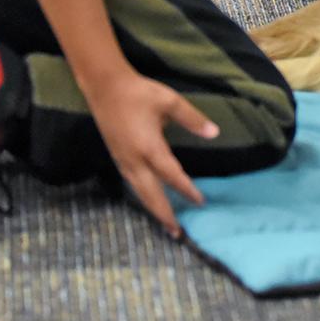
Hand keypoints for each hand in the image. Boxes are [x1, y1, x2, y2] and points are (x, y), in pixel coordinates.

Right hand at [84, 69, 218, 237]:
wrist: (105, 86)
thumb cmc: (139, 92)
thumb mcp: (170, 101)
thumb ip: (192, 118)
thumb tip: (214, 133)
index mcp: (149, 147)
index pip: (172, 176)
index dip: (186, 190)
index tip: (200, 201)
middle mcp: (134, 160)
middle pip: (151, 195)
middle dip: (164, 215)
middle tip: (178, 233)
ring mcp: (123, 160)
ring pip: (139, 192)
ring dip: (153, 209)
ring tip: (165, 224)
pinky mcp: (117, 157)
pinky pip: (132, 184)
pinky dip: (142, 196)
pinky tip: (149, 199)